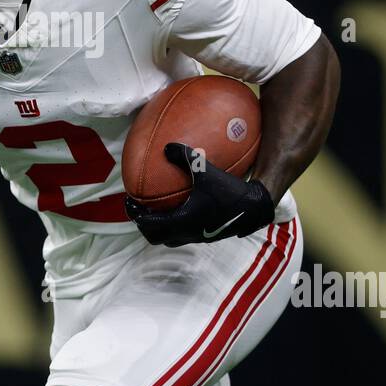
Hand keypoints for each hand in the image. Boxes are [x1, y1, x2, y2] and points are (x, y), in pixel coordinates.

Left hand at [124, 143, 275, 246]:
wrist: (255, 208)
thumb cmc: (230, 190)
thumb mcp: (206, 170)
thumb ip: (185, 157)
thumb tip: (166, 146)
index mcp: (182, 221)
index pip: (148, 224)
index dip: (135, 215)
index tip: (130, 203)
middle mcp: (187, 233)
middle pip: (155, 237)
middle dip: (144, 225)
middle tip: (139, 210)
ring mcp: (197, 237)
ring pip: (169, 239)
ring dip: (159, 229)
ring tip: (156, 212)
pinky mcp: (207, 236)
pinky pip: (183, 235)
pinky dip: (174, 226)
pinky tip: (181, 209)